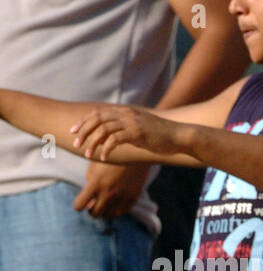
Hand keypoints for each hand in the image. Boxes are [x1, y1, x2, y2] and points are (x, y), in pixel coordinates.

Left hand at [71, 105, 186, 161]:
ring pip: (103, 130)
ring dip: (92, 142)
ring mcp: (131, 123)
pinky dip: (106, 149)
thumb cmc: (161, 136)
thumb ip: (125, 130)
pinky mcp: (137, 133)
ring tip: (88, 154)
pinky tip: (104, 158)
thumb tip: (111, 138)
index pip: (97, 113)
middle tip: (77, 144)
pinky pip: (115, 140)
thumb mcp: (139, 130)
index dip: (83, 122)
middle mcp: (125, 114)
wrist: (180, 136)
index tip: (73, 132)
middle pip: (96, 119)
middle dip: (83, 132)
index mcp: (124, 112)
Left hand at [73, 162, 149, 218]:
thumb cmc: (110, 158)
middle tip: (92, 204)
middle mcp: (108, 193)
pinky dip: (116, 210)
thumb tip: (88, 202)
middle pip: (94, 214)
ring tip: (103, 204)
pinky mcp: (132, 198)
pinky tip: (115, 202)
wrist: (134, 154)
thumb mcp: (95, 166)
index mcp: (96, 183)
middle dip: (91, 210)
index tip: (81, 202)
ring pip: (108, 216)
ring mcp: (121, 197)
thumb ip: (89, 183)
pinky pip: (121, 212)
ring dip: (103, 212)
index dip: (79, 205)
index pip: (79, 205)